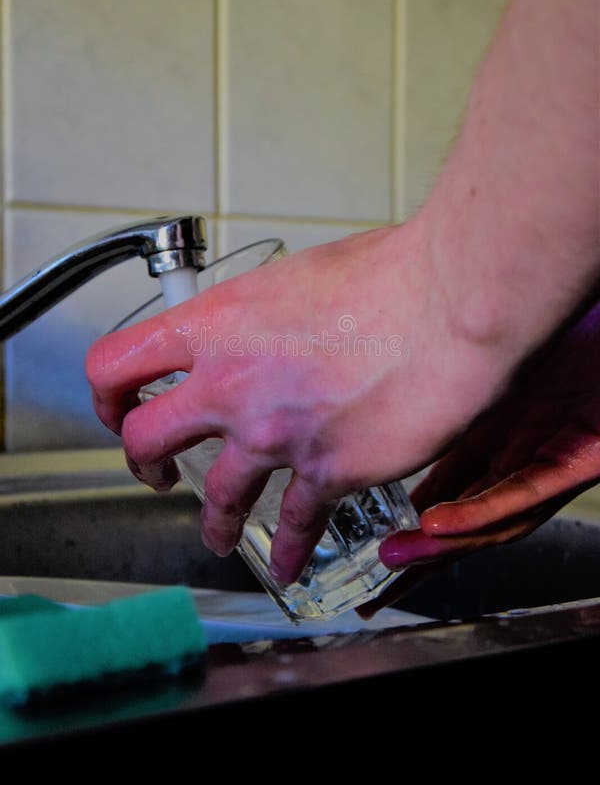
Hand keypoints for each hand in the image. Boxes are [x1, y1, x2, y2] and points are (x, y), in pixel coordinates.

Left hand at [86, 219, 516, 585]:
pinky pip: (297, 524)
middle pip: (144, 437)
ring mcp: (274, 432)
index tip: (117, 404)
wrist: (448, 304)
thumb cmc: (389, 275)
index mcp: (218, 324)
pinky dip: (292, 549)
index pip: (119, 362)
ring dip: (214, 522)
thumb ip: (264, 313)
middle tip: (156, 469)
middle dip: (143, 461)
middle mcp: (232, 382)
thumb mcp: (299, 276)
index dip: (106, 393)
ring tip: (219, 532)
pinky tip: (291, 561)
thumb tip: (267, 328)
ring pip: (217, 497)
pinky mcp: (327, 469)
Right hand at [358, 296, 599, 618]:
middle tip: (372, 592)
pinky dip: (481, 513)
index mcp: (492, 442)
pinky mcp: (579, 459)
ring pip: (490, 522)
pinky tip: (439, 522)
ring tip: (395, 557)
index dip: (401, 525)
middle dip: (417, 560)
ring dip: (440, 546)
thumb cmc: (562, 334)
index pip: (438, 496)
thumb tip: (375, 381)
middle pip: (461, 524)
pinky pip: (524, 494)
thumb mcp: (484, 361)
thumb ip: (439, 379)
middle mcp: (516, 461)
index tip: (362, 546)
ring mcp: (547, 465)